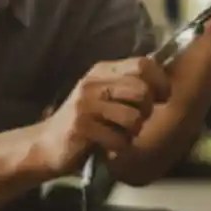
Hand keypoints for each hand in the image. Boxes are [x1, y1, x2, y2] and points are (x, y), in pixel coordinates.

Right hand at [30, 57, 169, 176]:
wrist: (45, 145)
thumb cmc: (85, 121)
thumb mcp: (105, 95)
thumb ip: (129, 86)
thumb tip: (165, 86)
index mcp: (102, 70)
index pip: (143, 64)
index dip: (160, 82)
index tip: (162, 98)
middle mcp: (93, 82)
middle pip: (142, 90)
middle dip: (147, 110)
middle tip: (136, 121)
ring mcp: (85, 104)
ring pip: (133, 117)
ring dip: (133, 132)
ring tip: (120, 134)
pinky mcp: (81, 127)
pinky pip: (119, 139)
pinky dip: (119, 147)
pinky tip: (108, 146)